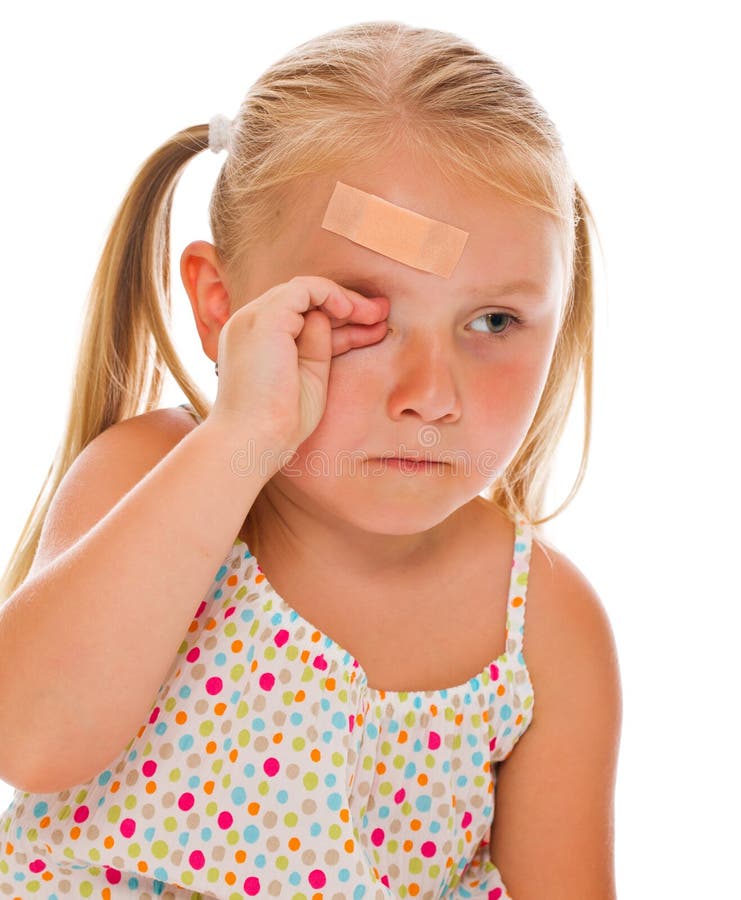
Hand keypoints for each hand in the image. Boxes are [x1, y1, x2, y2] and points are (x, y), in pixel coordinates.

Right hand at [209, 275, 389, 455]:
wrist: (253, 441)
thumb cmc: (279, 423)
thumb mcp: (309, 377)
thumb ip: (319, 348)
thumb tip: (332, 321)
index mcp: (257, 341)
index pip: (303, 319)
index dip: (341, 322)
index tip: (373, 329)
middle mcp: (250, 324)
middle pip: (304, 302)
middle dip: (347, 305)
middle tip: (382, 313)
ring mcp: (254, 319)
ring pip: (304, 291)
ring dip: (345, 299)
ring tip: (376, 314)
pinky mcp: (265, 319)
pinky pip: (303, 290)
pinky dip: (331, 294)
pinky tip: (352, 311)